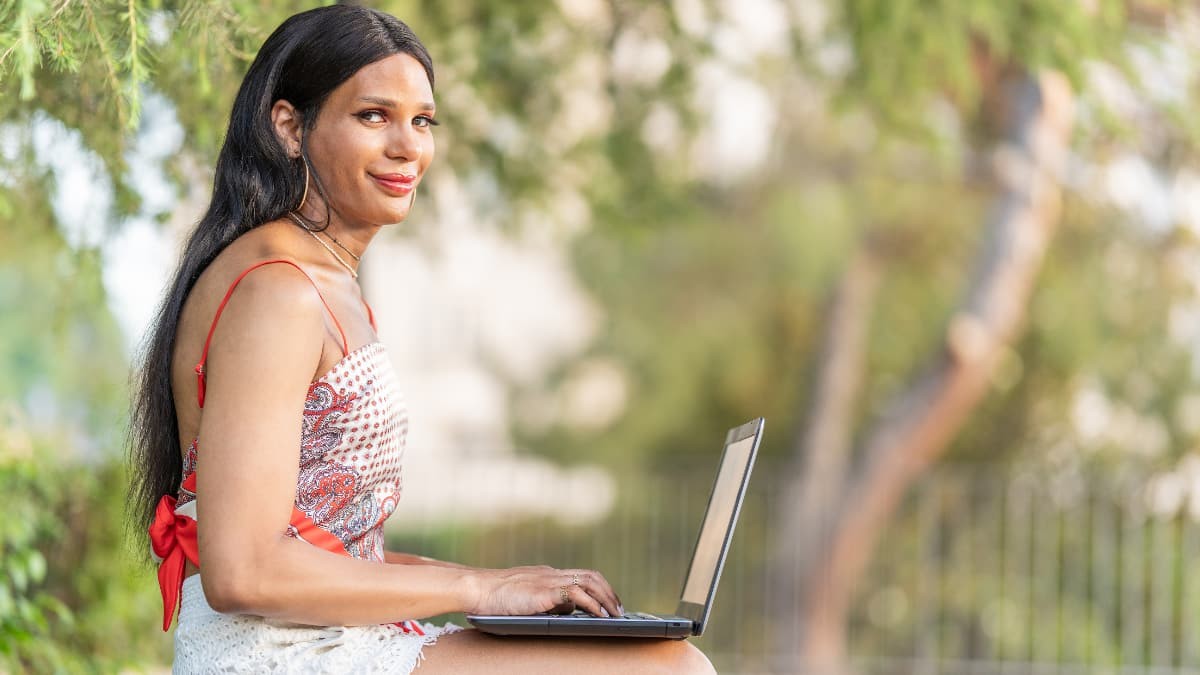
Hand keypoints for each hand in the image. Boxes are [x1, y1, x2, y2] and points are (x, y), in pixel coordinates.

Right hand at [465, 565, 622, 617]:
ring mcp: (548, 581)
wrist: (477, 588)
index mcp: (547, 575)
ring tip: (615, 615)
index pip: (582, 575)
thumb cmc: (495, 597)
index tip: (610, 602)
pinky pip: (575, 594)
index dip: (600, 588)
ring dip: (606, 599)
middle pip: (591, 576)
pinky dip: (591, 604)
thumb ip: (547, 599)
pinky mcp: (543, 591)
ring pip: (589, 582)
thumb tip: (567, 608)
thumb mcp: (527, 596)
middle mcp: (551, 574)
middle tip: (619, 610)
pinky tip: (598, 615)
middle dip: (609, 593)